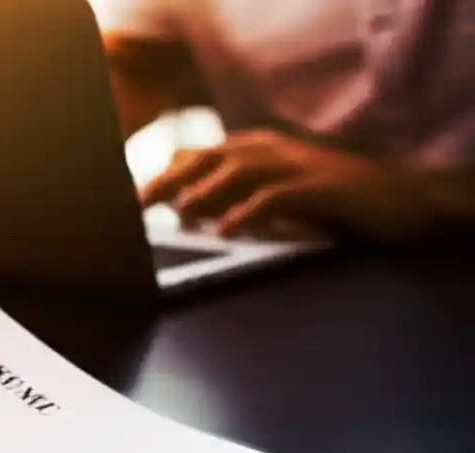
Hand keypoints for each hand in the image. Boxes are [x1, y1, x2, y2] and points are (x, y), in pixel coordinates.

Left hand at [140, 129, 432, 244]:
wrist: (398, 201)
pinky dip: (247, 211)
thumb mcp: (272, 195)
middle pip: (205, 159)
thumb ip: (230, 196)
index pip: (194, 156)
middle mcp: (268, 151)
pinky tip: (226, 229)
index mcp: (253, 151)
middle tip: (135, 207)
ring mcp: (294, 166)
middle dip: (167, 181)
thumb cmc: (327, 204)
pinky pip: (275, 196)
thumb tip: (180, 209)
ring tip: (179, 216)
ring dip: (204, 193)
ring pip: (236, 171)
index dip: (160, 176)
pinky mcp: (318, 188)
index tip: (128, 201)